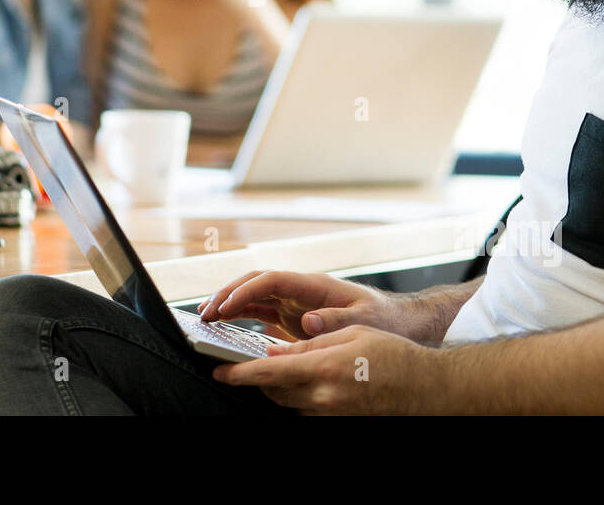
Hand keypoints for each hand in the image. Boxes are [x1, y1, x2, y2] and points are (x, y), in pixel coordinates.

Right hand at [198, 270, 407, 340]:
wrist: (398, 322)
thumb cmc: (384, 319)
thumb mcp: (365, 320)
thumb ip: (336, 320)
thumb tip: (308, 320)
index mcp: (314, 285)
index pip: (272, 280)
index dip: (247, 291)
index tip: (227, 306)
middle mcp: (300, 290)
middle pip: (256, 283)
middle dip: (228, 294)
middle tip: (205, 312)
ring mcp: (295, 302)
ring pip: (254, 296)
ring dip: (229, 304)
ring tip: (206, 318)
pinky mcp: (293, 316)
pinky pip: (260, 311)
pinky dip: (240, 315)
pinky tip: (224, 324)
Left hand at [213, 325, 434, 413]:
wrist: (425, 387)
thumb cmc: (393, 354)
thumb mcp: (350, 335)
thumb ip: (310, 344)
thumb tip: (276, 350)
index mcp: (323, 369)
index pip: (268, 373)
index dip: (239, 374)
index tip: (219, 371)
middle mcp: (323, 397)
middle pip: (273, 390)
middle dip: (257, 378)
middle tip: (245, 364)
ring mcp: (330, 413)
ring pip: (287, 402)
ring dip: (277, 386)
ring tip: (276, 367)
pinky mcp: (336, 420)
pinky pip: (305, 409)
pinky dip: (297, 395)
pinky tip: (304, 381)